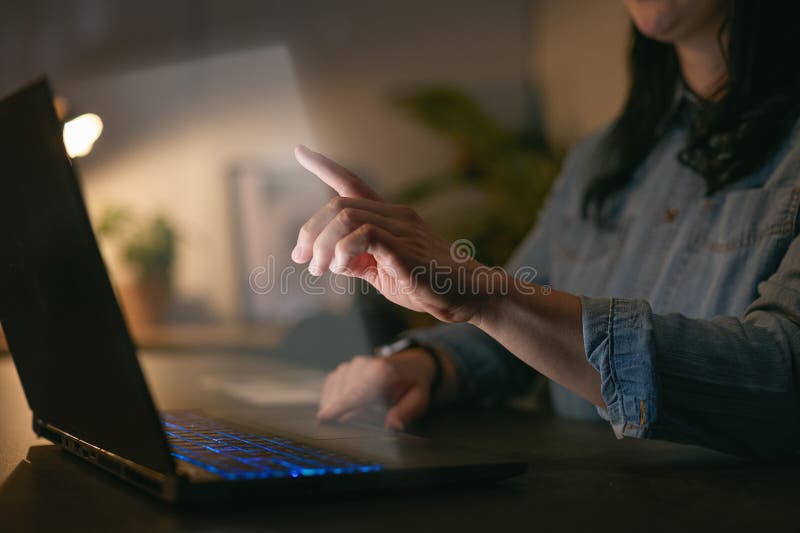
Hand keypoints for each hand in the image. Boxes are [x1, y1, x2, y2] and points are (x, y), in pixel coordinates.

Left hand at [292, 145, 489, 322]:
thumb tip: (330, 260)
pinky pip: (363, 236)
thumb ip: (359, 261)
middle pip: (338, 204)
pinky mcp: (405, 248)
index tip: (300, 150)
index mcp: (391, 217)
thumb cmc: (430, 285)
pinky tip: (343, 269)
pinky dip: (343, 251)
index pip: (354, 183)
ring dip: (323, 244)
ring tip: (321, 269)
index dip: (325, 166)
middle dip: (311, 231)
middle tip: (303, 260)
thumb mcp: (384, 273)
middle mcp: (396, 215)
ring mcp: (402, 229)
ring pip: (345, 216)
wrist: (472, 295)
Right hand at [316, 349, 437, 430]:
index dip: (340, 406)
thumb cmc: (412, 385)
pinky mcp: (343, 369)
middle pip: (342, 395)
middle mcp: (364, 365)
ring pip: (333, 391)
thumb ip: (404, 413)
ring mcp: (351, 365)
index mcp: (384, 372)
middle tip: (367, 418)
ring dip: (338, 406)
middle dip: (346, 413)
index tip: (323, 417)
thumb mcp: (417, 400)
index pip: (358, 393)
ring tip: (357, 412)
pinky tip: (343, 407)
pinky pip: (330, 386)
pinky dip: (332, 399)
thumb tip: (393, 426)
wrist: (411, 364)